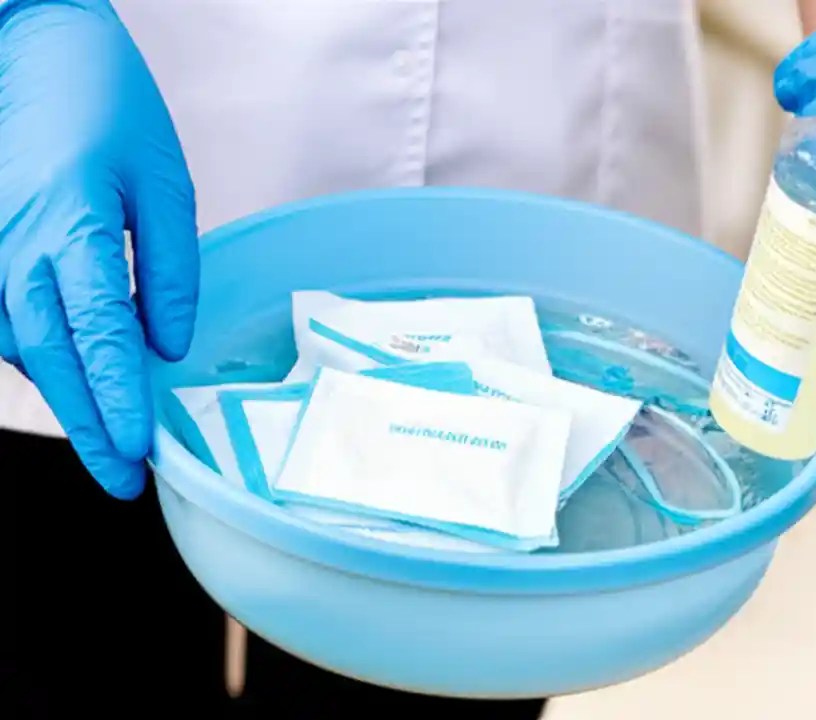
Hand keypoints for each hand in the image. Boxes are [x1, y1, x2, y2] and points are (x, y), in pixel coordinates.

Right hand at [0, 0, 197, 497]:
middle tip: (122, 482)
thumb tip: (167, 346)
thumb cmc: (106, 105)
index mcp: (73, 231)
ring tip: (109, 442)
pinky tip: (72, 377)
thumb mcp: (163, 181)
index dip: (117, 404)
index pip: (99, 340)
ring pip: (24, 348)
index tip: (138, 455)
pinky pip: (5, 320)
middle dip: (88, 427)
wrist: (26, 46)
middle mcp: (18, 251)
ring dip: (64, 397)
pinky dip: (40, 355)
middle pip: (53, 362)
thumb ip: (170, 269)